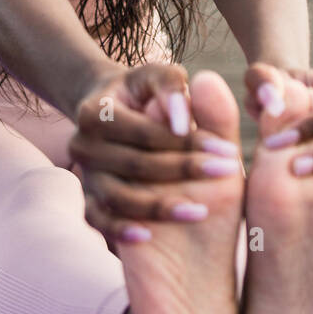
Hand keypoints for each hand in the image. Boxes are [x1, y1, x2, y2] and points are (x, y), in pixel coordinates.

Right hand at [70, 63, 242, 244]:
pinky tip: (148, 236)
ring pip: (118, 197)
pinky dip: (120, 231)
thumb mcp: (160, 77)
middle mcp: (83, 144)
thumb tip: (181, 119)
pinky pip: (100, 221)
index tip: (229, 149)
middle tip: (228, 174)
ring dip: (159, 206)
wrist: (114, 111)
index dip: (188, 140)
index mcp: (95, 112)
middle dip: (184, 170)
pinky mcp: (88, 199)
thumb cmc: (148, 92)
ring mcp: (84, 175)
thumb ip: (172, 88)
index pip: (146, 132)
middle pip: (135, 165)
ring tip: (201, 211)